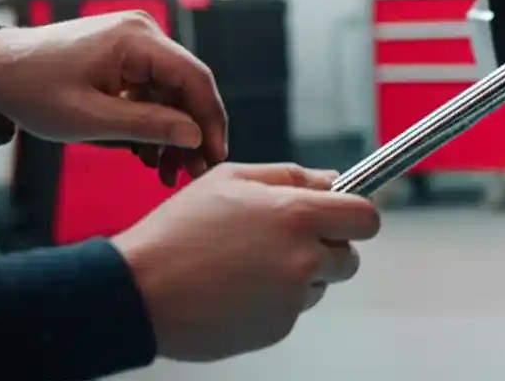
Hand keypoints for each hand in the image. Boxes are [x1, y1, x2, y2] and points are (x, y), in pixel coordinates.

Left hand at [0, 11, 227, 184]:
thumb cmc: (33, 91)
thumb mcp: (91, 119)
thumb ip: (148, 126)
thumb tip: (195, 137)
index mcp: (137, 39)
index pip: (195, 78)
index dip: (210, 120)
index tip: (214, 157)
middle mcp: (144, 32)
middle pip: (187, 87)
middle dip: (191, 133)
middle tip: (191, 173)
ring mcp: (136, 42)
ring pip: (172, 93)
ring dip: (172, 133)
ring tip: (166, 172)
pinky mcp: (127, 55)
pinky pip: (154, 90)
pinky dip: (154, 121)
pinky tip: (147, 154)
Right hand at [111, 163, 380, 360]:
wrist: (138, 291)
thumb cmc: (180, 229)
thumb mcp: (231, 179)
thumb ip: (291, 176)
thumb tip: (333, 180)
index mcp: (298, 215)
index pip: (366, 217)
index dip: (356, 215)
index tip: (341, 216)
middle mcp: (304, 258)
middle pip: (349, 257)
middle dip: (328, 248)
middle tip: (286, 240)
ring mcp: (292, 298)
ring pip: (320, 284)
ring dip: (299, 275)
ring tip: (247, 264)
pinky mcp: (277, 329)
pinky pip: (292, 309)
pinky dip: (274, 300)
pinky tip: (236, 288)